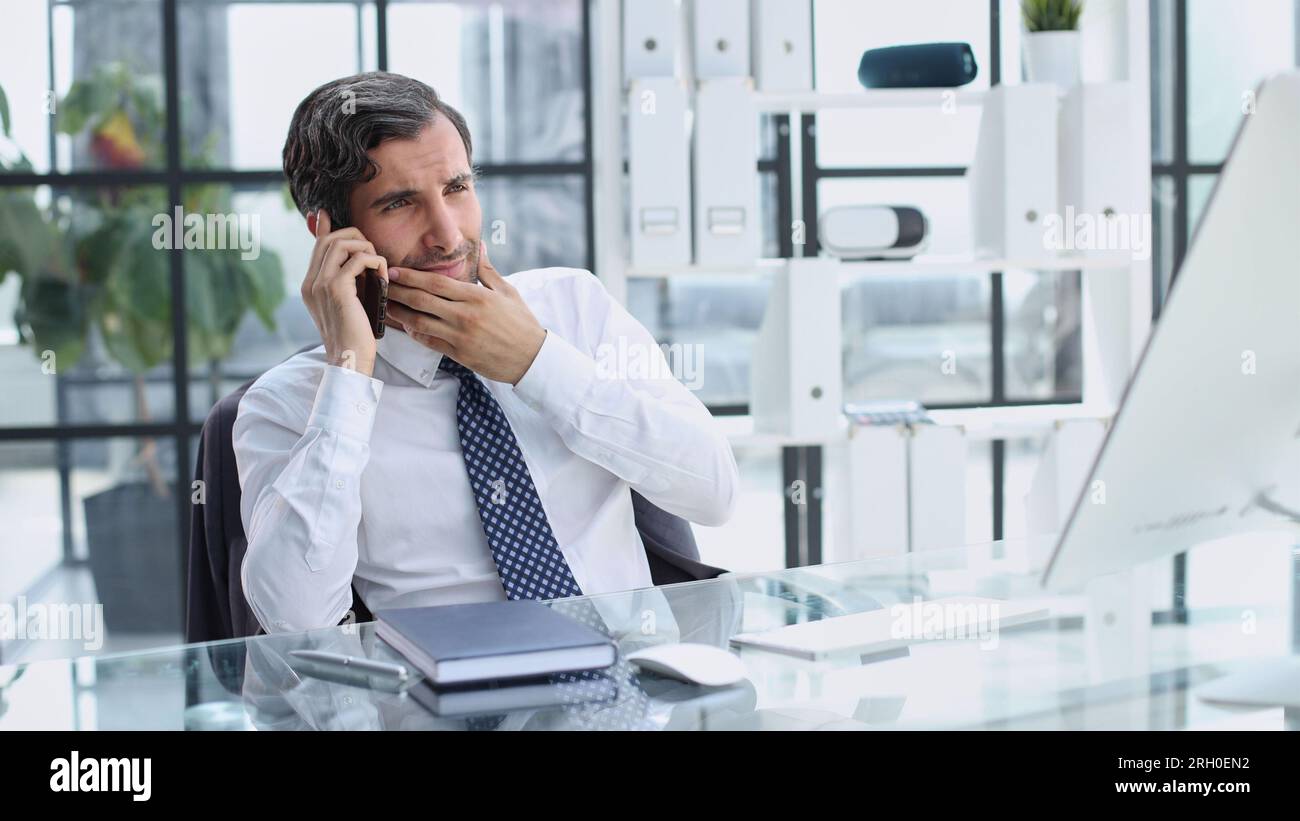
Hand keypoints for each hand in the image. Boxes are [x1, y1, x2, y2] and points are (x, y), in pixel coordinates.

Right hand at [300, 210, 387, 375]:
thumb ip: (348, 283)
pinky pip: (358, 259)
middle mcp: (311, 281)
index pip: (318, 245)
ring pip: (342, 243)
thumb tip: (358, 263)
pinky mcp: (337, 288)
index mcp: (310, 285)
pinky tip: (383, 275)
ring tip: (378, 265)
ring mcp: (321, 283)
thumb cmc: (354, 335)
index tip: (326, 214)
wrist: (349, 359)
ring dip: (366, 247)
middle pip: (329, 238)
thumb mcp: (348, 305)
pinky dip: (375, 262)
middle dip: (355, 237)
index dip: (325, 227)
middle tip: (372, 252)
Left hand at [385, 242, 545, 384]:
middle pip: (422, 300)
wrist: (532, 357)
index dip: (411, 276)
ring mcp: (460, 336)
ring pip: (421, 322)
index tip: (394, 271)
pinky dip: (415, 333)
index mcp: (476, 296)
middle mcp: (465, 315)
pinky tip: (406, 326)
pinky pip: (430, 342)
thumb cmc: (521, 323)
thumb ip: (487, 270)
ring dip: (400, 313)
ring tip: (386, 305)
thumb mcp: (508, 292)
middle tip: (380, 284)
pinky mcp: (459, 354)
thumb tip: (480, 245)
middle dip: (398, 291)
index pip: (436, 282)